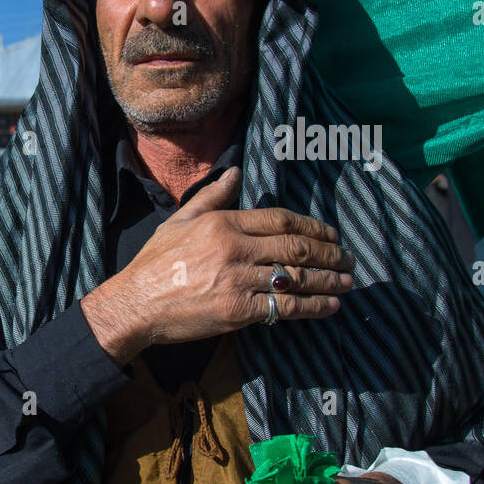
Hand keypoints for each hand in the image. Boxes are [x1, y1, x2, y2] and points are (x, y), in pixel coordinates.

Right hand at [80, 167, 354, 365]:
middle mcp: (234, 247)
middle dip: (330, 253)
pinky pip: (285, 307)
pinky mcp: (237, 311)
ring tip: (347, 282)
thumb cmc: (153, 263)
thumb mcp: (178, 221)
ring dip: (329, 280)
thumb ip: (211, 197)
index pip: (280, 220)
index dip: (313, 227)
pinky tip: (330, 306)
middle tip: (349, 259)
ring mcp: (237, 280)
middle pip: (296, 248)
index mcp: (222, 223)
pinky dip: (313, 307)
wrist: (134, 304)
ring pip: (297, 278)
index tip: (332, 235)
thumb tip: (235, 173)